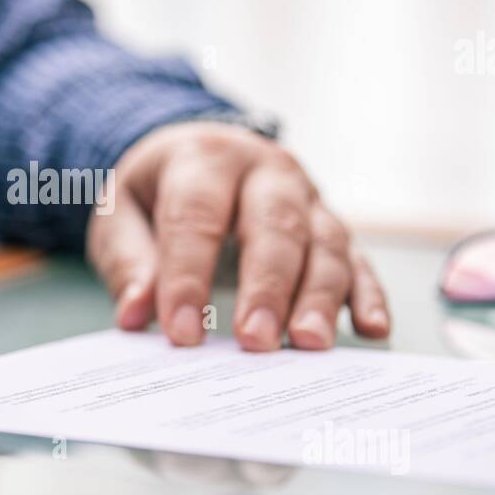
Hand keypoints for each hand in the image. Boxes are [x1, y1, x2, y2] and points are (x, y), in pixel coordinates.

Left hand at [86, 121, 388, 350]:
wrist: (201, 150)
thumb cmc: (159, 189)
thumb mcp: (122, 211)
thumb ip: (129, 260)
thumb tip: (137, 313)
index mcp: (206, 160)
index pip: (197, 217)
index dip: (188, 277)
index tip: (182, 333)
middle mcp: (267, 172)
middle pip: (275, 226)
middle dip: (268, 287)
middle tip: (256, 341)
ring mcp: (308, 199)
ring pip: (325, 244)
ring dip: (321, 297)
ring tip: (308, 344)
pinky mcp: (332, 227)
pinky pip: (358, 260)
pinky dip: (369, 295)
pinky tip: (371, 329)